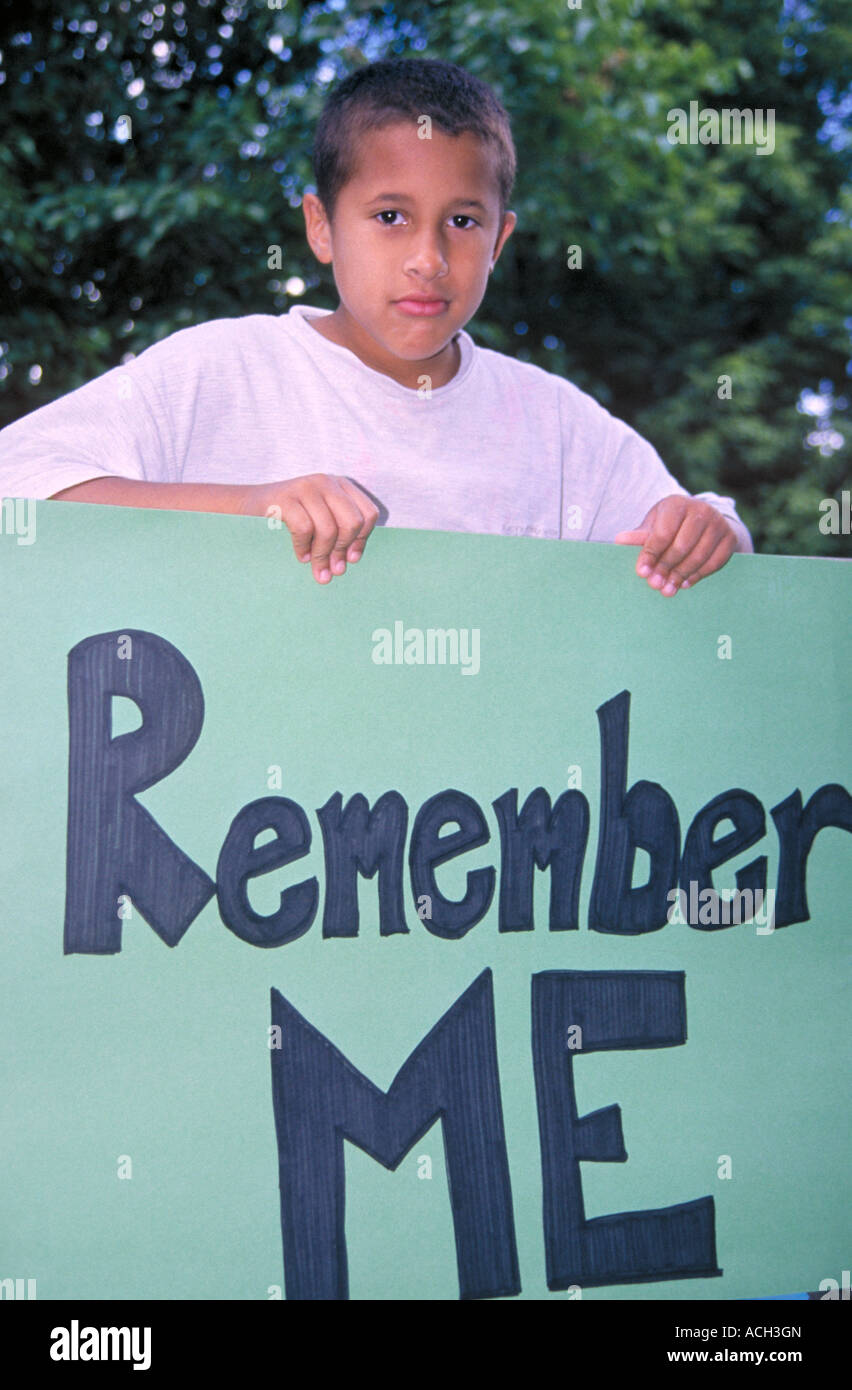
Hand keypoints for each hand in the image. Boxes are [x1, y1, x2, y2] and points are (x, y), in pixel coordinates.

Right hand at [242, 475, 379, 583]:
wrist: (246, 507)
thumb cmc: (288, 519)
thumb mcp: (319, 520)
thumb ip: (337, 533)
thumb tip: (348, 562)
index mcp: (341, 486)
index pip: (368, 513)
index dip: (362, 539)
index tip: (351, 559)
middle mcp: (326, 482)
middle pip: (352, 522)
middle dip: (343, 550)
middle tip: (334, 570)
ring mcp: (306, 487)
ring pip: (329, 530)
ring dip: (323, 556)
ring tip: (317, 571)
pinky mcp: (285, 498)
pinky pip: (305, 529)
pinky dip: (304, 548)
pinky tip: (301, 557)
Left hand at [614, 496, 737, 595]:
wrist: (703, 520)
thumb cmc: (671, 524)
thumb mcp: (654, 525)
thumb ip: (639, 536)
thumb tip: (619, 541)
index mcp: (677, 504)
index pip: (663, 533)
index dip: (651, 554)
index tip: (641, 572)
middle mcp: (701, 510)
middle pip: (682, 546)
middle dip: (666, 568)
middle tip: (654, 585)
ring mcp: (718, 523)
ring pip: (699, 555)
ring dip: (681, 575)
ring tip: (668, 589)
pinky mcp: (730, 538)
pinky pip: (714, 562)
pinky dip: (699, 575)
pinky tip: (685, 584)